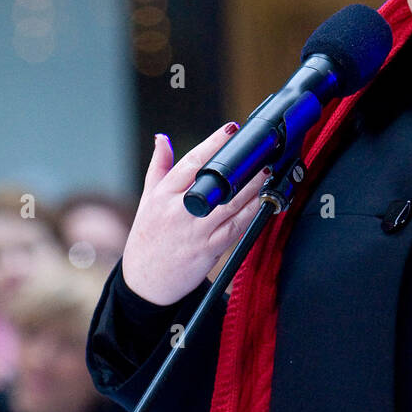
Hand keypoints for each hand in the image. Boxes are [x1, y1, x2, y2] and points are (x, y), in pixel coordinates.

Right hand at [121, 124, 272, 305]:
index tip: (231, 129)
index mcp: (162, 195)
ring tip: (266, 170)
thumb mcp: (148, 199)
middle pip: (214, 182)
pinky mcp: (209, 248)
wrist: (146, 282)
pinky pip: (236, 227)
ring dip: (252, 186)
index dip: (213, 144)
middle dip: (238, 165)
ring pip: (230, 204)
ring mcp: (195, 231)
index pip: (191, 162)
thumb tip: (162, 138)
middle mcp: (178, 211)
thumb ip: (159, 167)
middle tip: (258, 150)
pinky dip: (251, 212)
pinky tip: (263, 200)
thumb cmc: (148, 237)